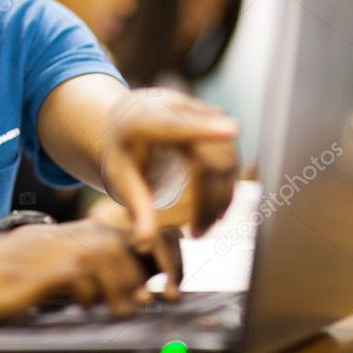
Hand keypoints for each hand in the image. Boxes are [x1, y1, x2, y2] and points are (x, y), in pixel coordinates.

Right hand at [0, 221, 144, 327]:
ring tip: (124, 309)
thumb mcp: (14, 276)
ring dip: (119, 283)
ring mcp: (33, 254)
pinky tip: (89, 309)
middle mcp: (41, 238)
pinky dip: (92, 292)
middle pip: (107, 238)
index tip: (138, 281)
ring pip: (99, 253)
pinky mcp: (25, 274)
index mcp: (41, 237)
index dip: (125, 254)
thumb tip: (79, 291)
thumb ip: (44, 276)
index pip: (98, 232)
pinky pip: (75, 272)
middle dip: (132, 269)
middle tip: (141, 298)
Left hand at [100, 88, 237, 265]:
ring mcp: (200, 112)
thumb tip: (144, 245)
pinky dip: (226, 186)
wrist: (131, 118)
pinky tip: (213, 211)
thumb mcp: (121, 179)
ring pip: (226, 158)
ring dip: (221, 197)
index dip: (205, 128)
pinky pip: (230, 156)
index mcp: (145, 120)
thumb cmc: (123, 152)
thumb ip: (137, 208)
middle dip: (209, 199)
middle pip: (209, 156)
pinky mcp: (216, 120)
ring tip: (202, 228)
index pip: (176, 125)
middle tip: (197, 235)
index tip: (232, 129)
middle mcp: (178, 108)